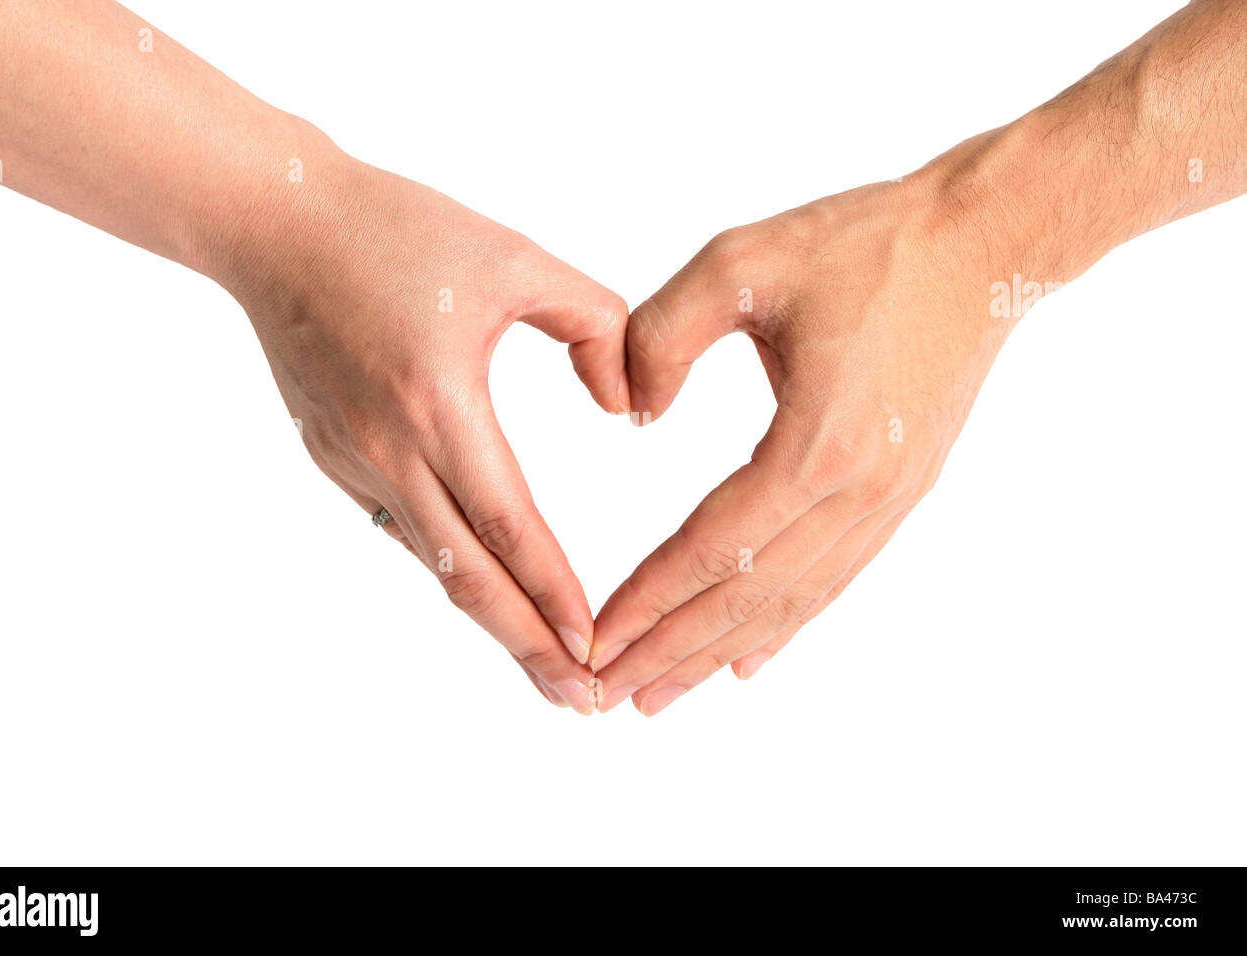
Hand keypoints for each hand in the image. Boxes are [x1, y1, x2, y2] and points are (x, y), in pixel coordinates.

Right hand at [231, 154, 627, 712]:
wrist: (276, 222)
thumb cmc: (397, 229)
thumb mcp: (517, 257)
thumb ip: (597, 324)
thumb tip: (625, 409)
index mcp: (438, 405)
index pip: (511, 528)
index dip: (556, 596)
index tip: (596, 648)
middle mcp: (390, 450)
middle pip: (468, 578)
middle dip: (529, 648)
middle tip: (582, 701)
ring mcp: (353, 463)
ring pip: (432, 565)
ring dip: (491, 620)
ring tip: (544, 664)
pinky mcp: (332, 460)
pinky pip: (403, 530)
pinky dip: (450, 569)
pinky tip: (485, 591)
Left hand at [591, 175, 1023, 713]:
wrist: (982, 244)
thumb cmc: (866, 244)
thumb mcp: (742, 261)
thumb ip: (662, 335)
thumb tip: (631, 416)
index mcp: (819, 444)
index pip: (713, 548)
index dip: (650, 597)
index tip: (597, 637)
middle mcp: (860, 493)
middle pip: (748, 596)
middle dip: (672, 648)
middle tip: (609, 694)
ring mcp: (888, 501)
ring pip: (791, 600)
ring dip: (721, 651)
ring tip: (664, 693)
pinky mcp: (902, 494)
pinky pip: (833, 578)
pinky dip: (785, 624)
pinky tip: (750, 658)